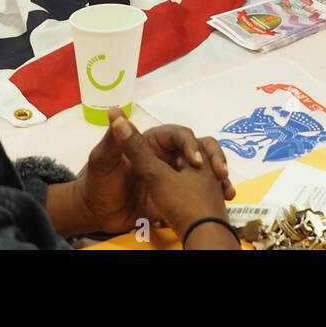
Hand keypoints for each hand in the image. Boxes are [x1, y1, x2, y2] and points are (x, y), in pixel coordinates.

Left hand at [65, 110, 235, 237]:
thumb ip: (111, 139)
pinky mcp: (176, 193)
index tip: (195, 161)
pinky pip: (201, 188)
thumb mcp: (102, 160)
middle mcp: (165, 155)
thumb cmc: (98, 184)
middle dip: (212, 158)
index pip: (178, 135)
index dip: (189, 144)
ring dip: (218, 174)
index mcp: (151, 143)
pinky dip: (214, 192)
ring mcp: (173, 175)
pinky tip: (223, 198)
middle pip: (197, 148)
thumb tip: (115, 112)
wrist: (98, 214)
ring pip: (203, 168)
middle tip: (220, 174)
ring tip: (227, 189)